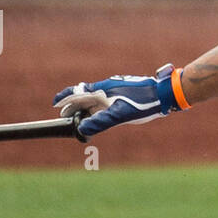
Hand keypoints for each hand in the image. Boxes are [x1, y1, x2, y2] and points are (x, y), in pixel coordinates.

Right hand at [53, 63, 181, 137]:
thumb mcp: (120, 115)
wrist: (163, 94)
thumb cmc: (142, 103)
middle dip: (72, 105)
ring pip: (93, 97)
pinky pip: (104, 100)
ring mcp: (114, 90)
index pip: (77, 93)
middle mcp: (106, 88)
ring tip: (78, 115)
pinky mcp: (123, 93)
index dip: (64, 99)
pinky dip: (96, 106)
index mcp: (101, 90)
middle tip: (63, 115)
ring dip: (83, 106)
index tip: (54, 105)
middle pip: (83, 96)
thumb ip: (101, 121)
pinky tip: (101, 113)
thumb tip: (82, 128)